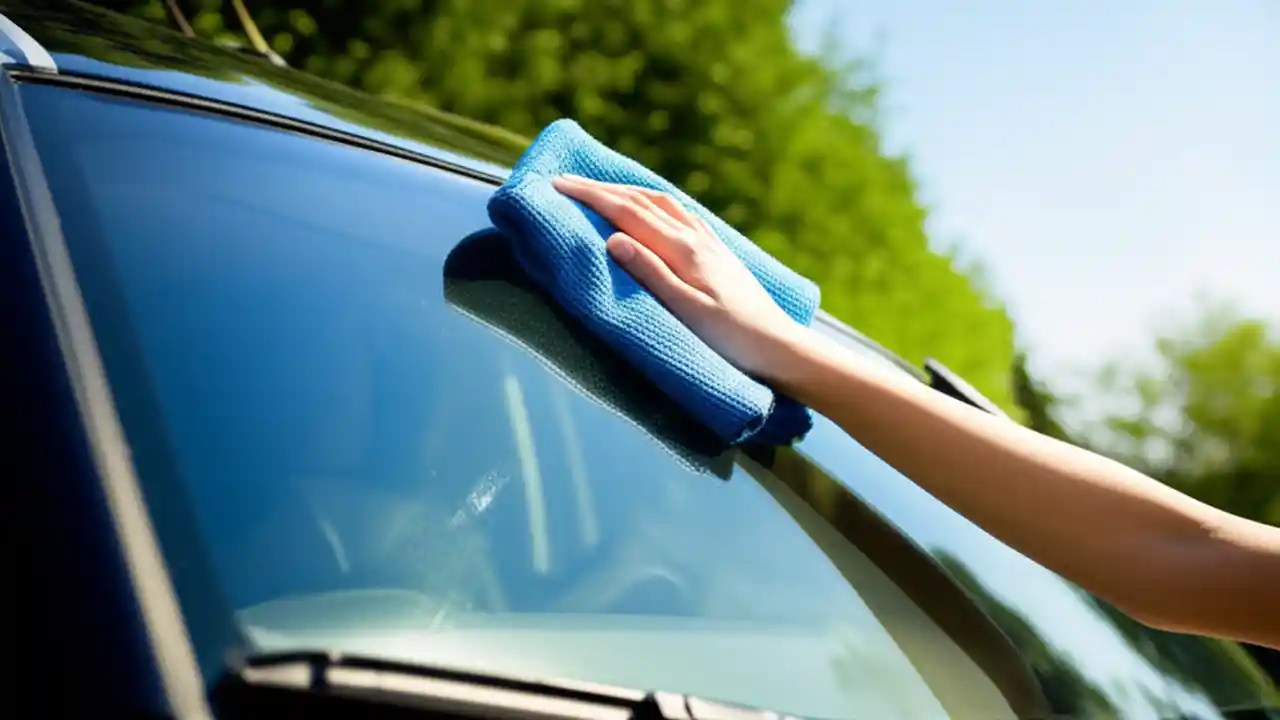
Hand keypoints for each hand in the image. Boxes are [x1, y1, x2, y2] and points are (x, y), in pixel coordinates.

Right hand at [552, 174, 809, 378]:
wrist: (778, 347)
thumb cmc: (731, 338)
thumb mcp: (686, 311)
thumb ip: (650, 273)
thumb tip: (613, 239)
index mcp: (684, 250)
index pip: (628, 212)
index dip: (591, 196)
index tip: (558, 184)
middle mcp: (696, 238)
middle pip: (642, 200)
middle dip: (602, 188)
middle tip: (566, 181)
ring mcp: (709, 242)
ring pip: (662, 202)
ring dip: (627, 190)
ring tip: (600, 189)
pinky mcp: (717, 252)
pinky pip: (679, 213)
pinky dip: (654, 202)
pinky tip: (651, 208)